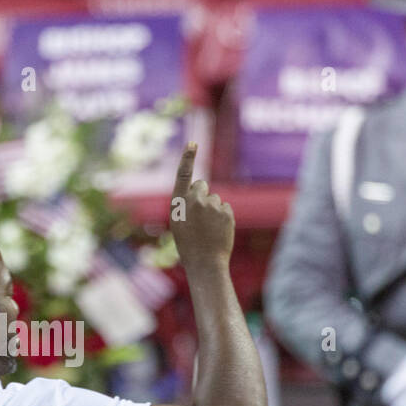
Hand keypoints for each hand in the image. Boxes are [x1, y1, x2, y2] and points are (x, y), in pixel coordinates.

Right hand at [168, 143, 234, 269]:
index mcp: (178, 204)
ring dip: (212, 209)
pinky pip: (225, 207)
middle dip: (202, 195)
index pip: (183, 175)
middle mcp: (195, 201)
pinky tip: (217, 230)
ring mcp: (212, 206)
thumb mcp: (179, 222)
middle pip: (202, 185)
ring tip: (207, 229)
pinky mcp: (226, 212)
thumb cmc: (188, 244)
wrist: (205, 263)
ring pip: (215, 199)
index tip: (193, 143)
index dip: (188, 158)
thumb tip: (202, 187)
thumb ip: (187, 202)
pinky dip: (222, 216)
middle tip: (198, 216)